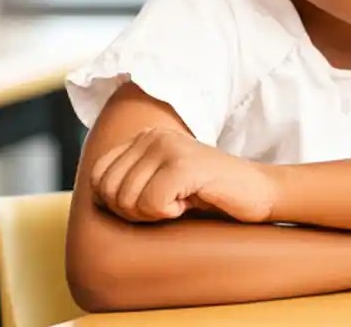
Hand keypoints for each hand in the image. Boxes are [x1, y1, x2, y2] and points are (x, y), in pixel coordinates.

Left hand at [90, 127, 276, 223]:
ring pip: (128, 199)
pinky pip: (152, 203)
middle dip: (135, 212)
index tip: (151, 204)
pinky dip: (169, 213)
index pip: (99, 177)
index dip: (117, 203)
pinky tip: (190, 203)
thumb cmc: (208, 197)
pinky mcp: (185, 163)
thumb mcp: (161, 185)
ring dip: (154, 214)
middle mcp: (154, 136)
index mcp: (144, 138)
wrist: (259, 194)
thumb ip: (130, 181)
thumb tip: (91, 197)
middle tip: (168, 207)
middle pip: (110, 191)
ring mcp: (169, 146)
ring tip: (181, 202)